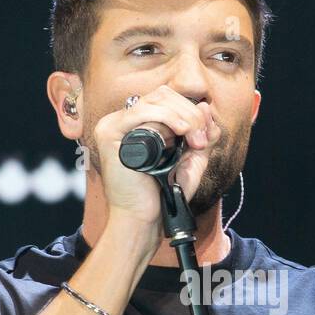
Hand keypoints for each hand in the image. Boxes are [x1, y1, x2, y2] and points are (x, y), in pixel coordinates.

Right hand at [92, 84, 220, 232]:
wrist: (143, 219)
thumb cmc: (161, 195)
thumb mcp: (189, 160)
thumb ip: (200, 135)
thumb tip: (205, 107)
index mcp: (137, 124)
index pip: (166, 99)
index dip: (191, 112)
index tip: (204, 138)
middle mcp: (123, 120)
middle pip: (162, 95)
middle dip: (191, 114)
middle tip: (202, 141)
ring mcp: (113, 124)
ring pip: (155, 100)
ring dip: (184, 117)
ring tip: (195, 142)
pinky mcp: (109, 133)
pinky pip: (141, 112)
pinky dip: (167, 118)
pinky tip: (182, 132)